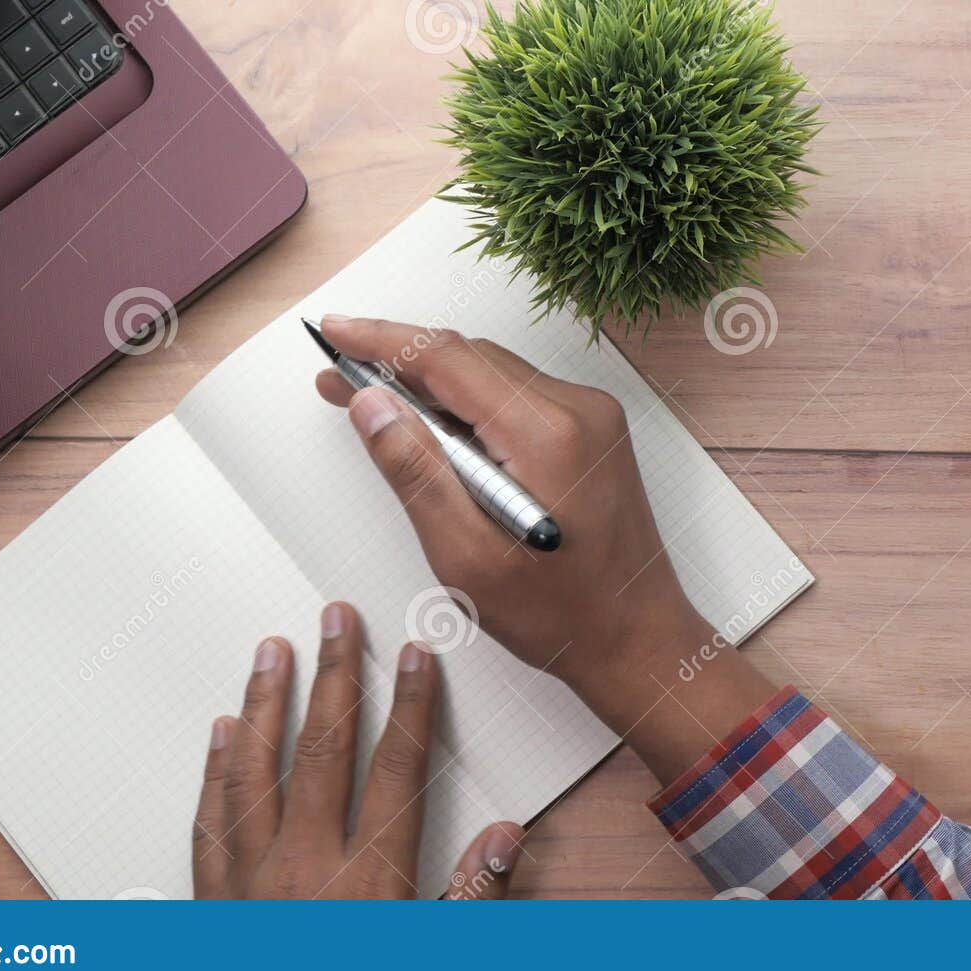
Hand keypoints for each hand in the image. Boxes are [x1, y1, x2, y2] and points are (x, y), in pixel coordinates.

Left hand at [194, 601, 523, 898]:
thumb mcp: (438, 959)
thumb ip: (474, 897)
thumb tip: (505, 835)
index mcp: (370, 885)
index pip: (397, 772)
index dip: (412, 707)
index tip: (417, 659)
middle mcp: (305, 872)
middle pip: (323, 753)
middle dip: (335, 676)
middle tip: (338, 622)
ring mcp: (251, 884)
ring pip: (257, 774)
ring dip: (267, 705)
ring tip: (274, 653)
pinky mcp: (213, 902)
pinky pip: (211, 822)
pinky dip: (218, 771)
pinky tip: (223, 732)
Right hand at [312, 316, 710, 692]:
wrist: (637, 638)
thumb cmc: (560, 612)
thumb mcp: (466, 554)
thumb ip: (416, 471)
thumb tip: (370, 404)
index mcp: (547, 433)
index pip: (449, 358)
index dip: (383, 341)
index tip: (333, 331)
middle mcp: (578, 409)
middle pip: (471, 358)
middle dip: (400, 363)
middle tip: (338, 381)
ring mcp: (591, 417)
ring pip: (493, 375)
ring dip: (433, 385)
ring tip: (375, 406)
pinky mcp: (592, 432)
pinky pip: (518, 398)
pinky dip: (471, 406)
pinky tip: (435, 432)